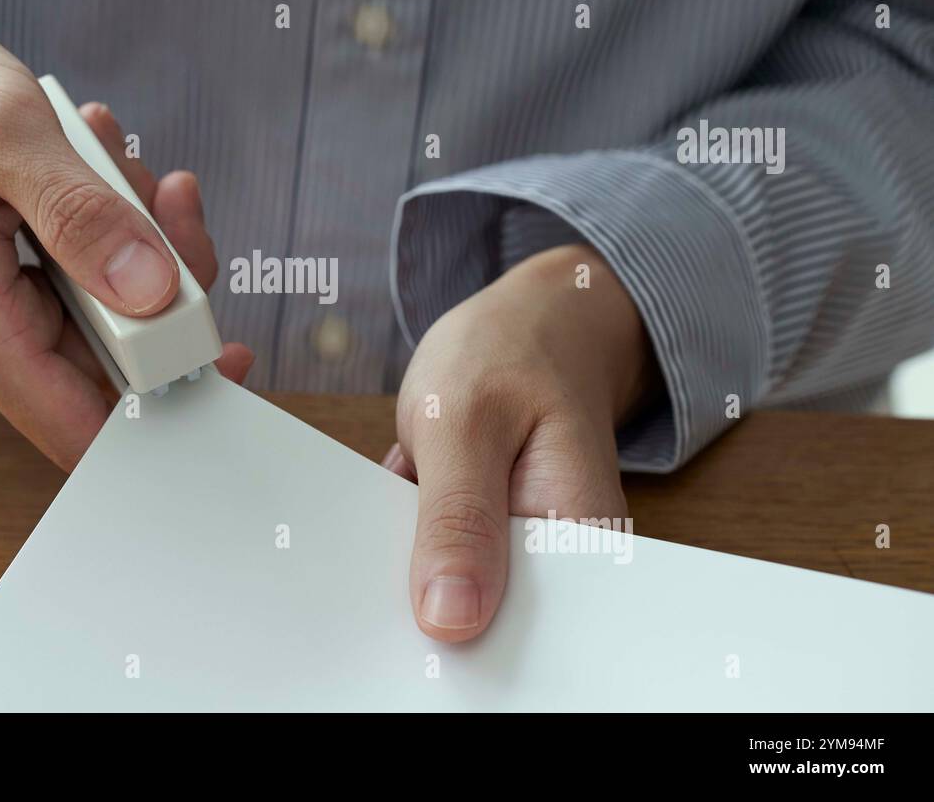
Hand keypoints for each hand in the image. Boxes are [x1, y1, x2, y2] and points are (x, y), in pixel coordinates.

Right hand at [0, 0, 251, 470]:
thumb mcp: (2, 128)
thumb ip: (82, 216)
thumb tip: (155, 295)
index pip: (88, 426)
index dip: (169, 399)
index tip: (223, 342)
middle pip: (111, 366)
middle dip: (160, 281)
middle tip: (160, 192)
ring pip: (101, 322)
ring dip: (130, 244)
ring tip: (107, 157)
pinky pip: (73, 292)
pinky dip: (99, 236)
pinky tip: (90, 169)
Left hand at [385, 243, 660, 640]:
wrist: (533, 320)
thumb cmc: (508, 352)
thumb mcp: (465, 422)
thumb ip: (457, 517)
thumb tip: (450, 618)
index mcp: (580, 536)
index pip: (537, 631)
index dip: (478, 646)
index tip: (419, 643)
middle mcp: (559, 555)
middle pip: (492, 622)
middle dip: (430, 605)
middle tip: (387, 565)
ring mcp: (520, 547)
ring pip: (453, 591)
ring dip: (408, 564)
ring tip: (397, 502)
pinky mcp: (486, 535)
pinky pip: (435, 560)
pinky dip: (405, 538)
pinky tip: (395, 498)